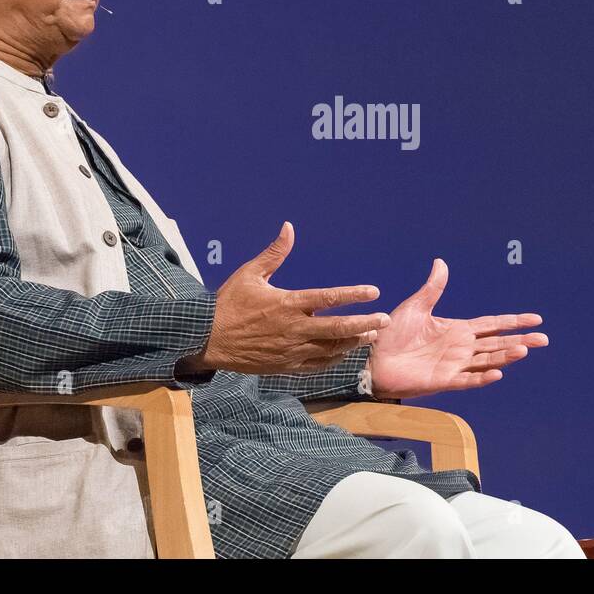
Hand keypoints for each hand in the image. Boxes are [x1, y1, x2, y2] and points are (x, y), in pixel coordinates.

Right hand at [191, 222, 389, 374]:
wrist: (208, 340)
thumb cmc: (228, 304)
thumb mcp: (249, 274)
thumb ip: (274, 253)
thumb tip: (289, 227)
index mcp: (287, 304)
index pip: (328, 298)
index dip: (353, 294)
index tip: (373, 292)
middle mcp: (293, 329)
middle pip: (338, 328)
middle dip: (364, 323)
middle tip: (385, 320)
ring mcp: (291, 350)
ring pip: (331, 348)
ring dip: (353, 341)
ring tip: (371, 334)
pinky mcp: (286, 365)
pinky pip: (317, 364)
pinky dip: (334, 358)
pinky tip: (346, 351)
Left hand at [366, 259, 547, 399]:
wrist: (372, 359)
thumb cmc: (392, 335)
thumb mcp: (415, 307)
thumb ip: (432, 288)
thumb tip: (441, 262)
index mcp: (457, 330)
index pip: (492, 325)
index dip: (513, 322)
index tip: (535, 319)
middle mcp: (460, 348)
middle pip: (497, 344)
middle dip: (520, 341)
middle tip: (544, 339)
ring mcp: (454, 365)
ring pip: (487, 360)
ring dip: (505, 356)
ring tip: (524, 350)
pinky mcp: (443, 381)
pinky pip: (467, 379)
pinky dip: (483, 377)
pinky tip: (498, 372)